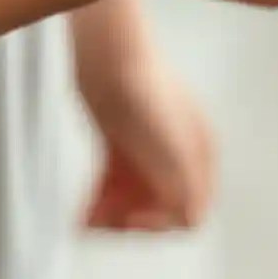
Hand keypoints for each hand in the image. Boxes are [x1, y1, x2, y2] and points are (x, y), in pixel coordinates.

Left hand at [83, 56, 214, 230]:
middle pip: (157, 208)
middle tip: (99, 223)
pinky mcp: (118, 144)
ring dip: (110, 214)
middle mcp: (177, 158)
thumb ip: (182, 184)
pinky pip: (112, 183)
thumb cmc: (143, 95)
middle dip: (130, 221)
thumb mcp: (170, 147)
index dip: (158, 223)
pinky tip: (79, 212)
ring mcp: (147, 151)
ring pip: (132, 199)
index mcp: (199, 159)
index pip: (189, 213)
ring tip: (83, 220)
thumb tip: (191, 220)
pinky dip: (98, 199)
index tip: (129, 219)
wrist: (107, 55)